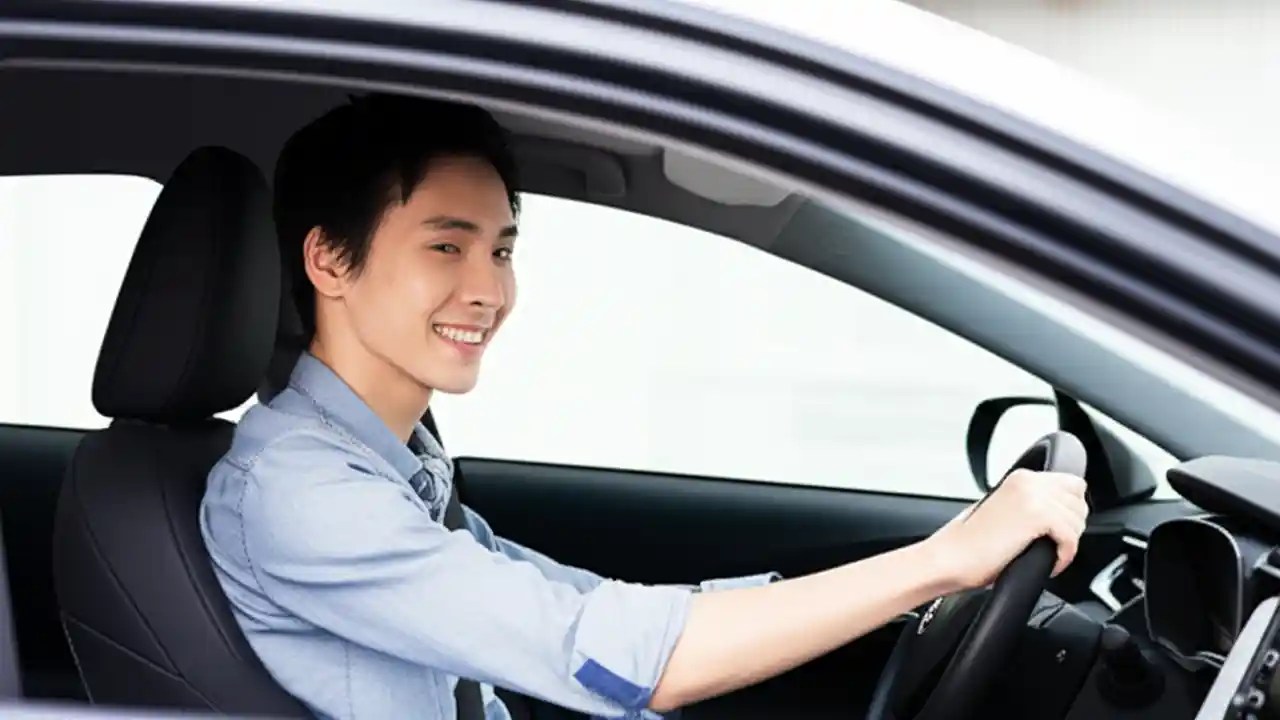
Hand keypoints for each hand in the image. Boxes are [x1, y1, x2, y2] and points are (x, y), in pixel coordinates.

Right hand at [924, 469, 1088, 591]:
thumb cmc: (971, 546)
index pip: (1071, 484)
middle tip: (1054, 546)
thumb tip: (1060, 516)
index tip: (1057, 531)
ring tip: (1048, 556)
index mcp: (1020, 478)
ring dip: (1068, 543)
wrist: (949, 558)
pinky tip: (1049, 564)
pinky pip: (1071, 537)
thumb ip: (1032, 505)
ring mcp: (1032, 496)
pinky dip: (1065, 556)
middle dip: (1072, 526)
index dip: (1069, 511)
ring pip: (1078, 519)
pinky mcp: (1036, 516)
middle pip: (1079, 500)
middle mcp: (1028, 481)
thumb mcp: (1006, 513)